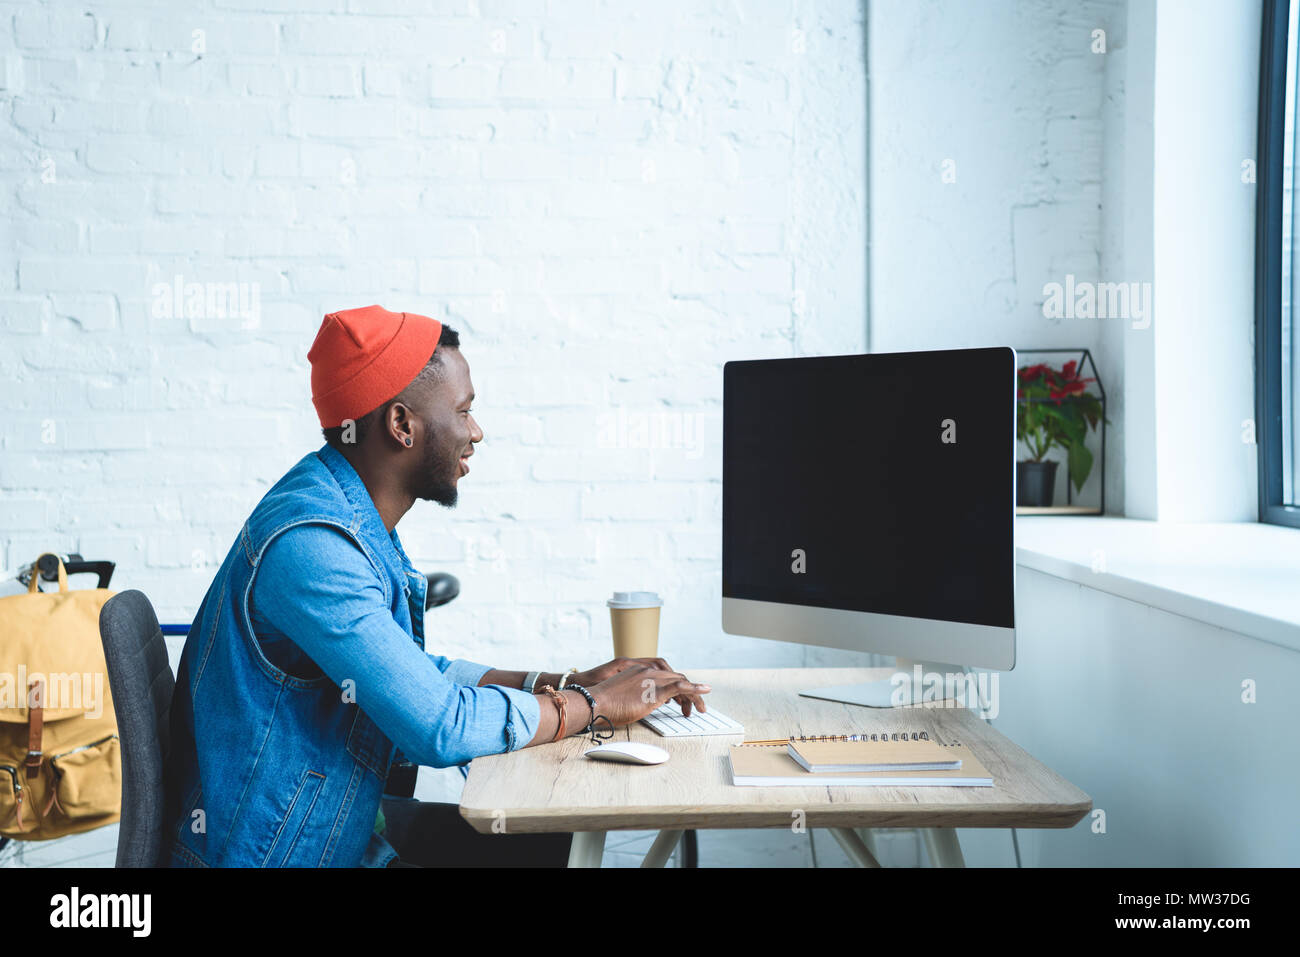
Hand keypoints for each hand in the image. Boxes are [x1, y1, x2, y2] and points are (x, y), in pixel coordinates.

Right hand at [575, 657, 708, 715]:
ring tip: (700, 708)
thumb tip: (651, 703)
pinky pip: (680, 687)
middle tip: (694, 708)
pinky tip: (704, 691)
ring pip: (681, 682)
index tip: (680, 701)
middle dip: (688, 693)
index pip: (665, 675)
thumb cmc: (604, 704)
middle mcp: (647, 672)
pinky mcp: (654, 691)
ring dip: (694, 695)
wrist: (594, 702)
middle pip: (676, 678)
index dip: (676, 687)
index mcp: (639, 671)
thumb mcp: (624, 695)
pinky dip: (694, 688)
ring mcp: (651, 680)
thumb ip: (638, 694)